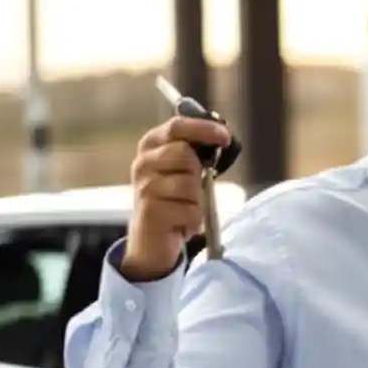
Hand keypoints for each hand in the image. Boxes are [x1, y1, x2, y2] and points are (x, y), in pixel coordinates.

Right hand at [121, 116, 230, 281]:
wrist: (151, 240)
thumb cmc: (173, 200)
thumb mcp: (182, 170)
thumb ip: (196, 151)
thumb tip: (221, 135)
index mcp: (150, 146)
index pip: (177, 127)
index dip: (203, 128)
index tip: (225, 136)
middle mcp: (143, 164)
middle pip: (185, 154)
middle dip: (199, 172)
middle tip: (194, 188)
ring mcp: (144, 188)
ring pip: (191, 184)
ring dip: (198, 200)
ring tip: (186, 208)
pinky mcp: (151, 212)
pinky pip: (191, 210)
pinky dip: (195, 220)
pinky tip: (183, 224)